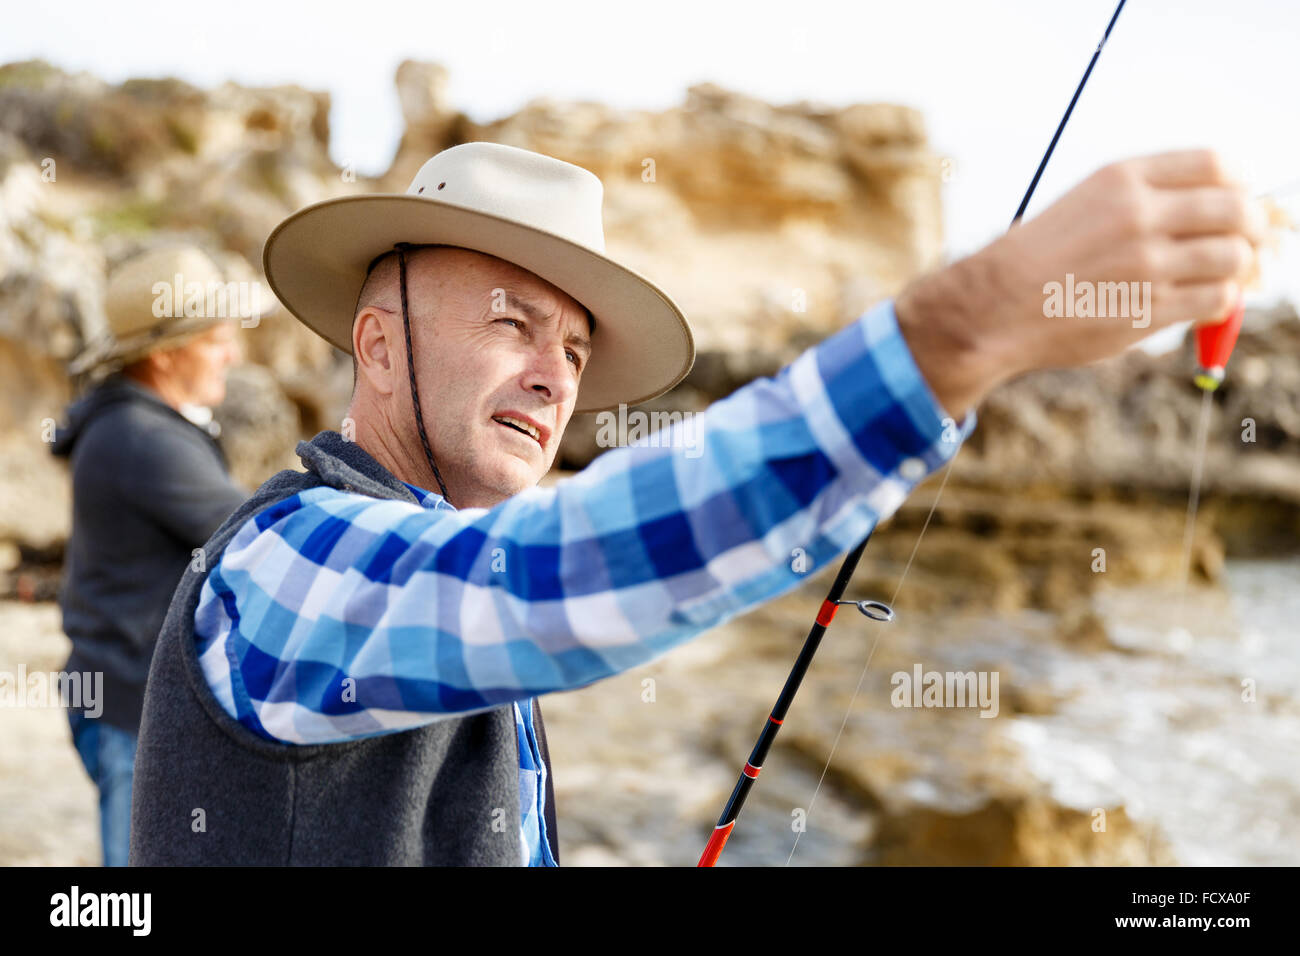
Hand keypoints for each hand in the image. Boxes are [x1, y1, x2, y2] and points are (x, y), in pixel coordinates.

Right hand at [895, 149, 1268, 419]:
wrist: (996, 307)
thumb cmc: (1041, 260)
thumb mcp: (1086, 205)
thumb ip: (1146, 201)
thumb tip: (1223, 210)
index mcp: (1121, 180)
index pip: (1215, 164)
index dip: (1239, 183)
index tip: (1238, 199)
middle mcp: (1138, 215)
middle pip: (1236, 209)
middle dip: (1254, 227)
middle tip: (1251, 242)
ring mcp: (1145, 264)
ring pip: (1234, 257)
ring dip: (1241, 268)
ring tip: (1229, 276)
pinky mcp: (1147, 309)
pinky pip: (1216, 299)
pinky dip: (1222, 302)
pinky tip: (1205, 304)